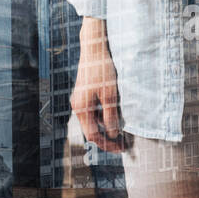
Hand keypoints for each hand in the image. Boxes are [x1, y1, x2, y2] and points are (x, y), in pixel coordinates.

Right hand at [72, 18, 125, 153]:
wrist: (93, 48)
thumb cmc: (102, 70)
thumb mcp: (110, 95)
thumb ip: (110, 117)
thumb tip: (114, 135)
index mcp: (82, 108)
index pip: (94, 136)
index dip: (108, 144)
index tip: (122, 149)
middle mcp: (77, 106)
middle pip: (90, 131)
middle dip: (106, 139)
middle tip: (121, 145)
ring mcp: (79, 100)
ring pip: (91, 122)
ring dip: (103, 129)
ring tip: (119, 132)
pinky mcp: (83, 94)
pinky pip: (91, 112)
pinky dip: (101, 119)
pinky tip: (112, 117)